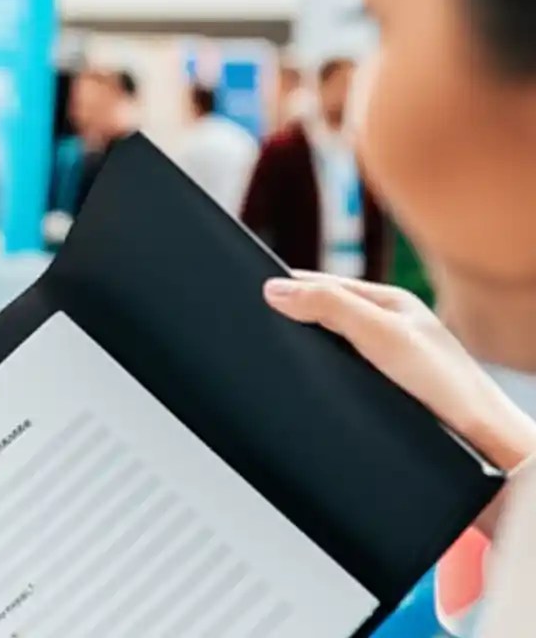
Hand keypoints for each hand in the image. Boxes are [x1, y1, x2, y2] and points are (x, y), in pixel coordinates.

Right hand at [263, 271, 535, 471]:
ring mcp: (385, 362)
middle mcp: (388, 329)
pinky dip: (315, 378)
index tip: (248, 295)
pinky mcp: (382, 394)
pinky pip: (335, 377)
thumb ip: (331, 307)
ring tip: (270, 356)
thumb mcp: (383, 336)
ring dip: (302, 353)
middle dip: (287, 319)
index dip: (285, 287)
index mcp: (390, 303)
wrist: (485, 449)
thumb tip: (274, 290)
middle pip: (321, 314)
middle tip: (251, 328)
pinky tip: (302, 388)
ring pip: (327, 348)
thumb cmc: (450, 390)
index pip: (322, 283)